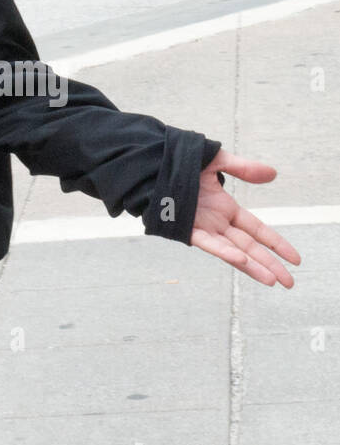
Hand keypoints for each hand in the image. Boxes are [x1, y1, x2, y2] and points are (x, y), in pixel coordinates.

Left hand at [189, 149, 301, 285]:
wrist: (150, 161)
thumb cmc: (179, 161)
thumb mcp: (216, 162)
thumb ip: (243, 169)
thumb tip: (273, 173)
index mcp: (225, 209)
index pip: (257, 230)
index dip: (276, 244)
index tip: (295, 259)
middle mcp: (216, 222)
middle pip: (249, 247)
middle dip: (270, 264)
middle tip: (290, 283)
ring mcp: (202, 227)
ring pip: (233, 251)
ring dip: (252, 266)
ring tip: (272, 280)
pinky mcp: (186, 228)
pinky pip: (208, 243)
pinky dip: (224, 251)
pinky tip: (241, 259)